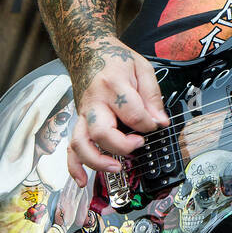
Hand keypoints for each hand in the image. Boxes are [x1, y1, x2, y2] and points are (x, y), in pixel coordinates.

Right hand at [65, 33, 169, 185]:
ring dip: (97, 161)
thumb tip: (160, 122)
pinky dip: (73, 166)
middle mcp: (94, 102)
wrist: (89, 51)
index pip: (133, 113)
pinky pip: (70, 148)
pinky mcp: (78, 122)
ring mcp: (83, 114)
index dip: (149, 124)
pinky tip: (81, 181)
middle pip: (102, 132)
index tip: (157, 125)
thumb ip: (152, 95)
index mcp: (113, 86)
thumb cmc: (116, 60)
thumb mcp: (142, 68)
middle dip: (122, 145)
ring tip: (115, 169)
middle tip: (138, 145)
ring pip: (81, 144)